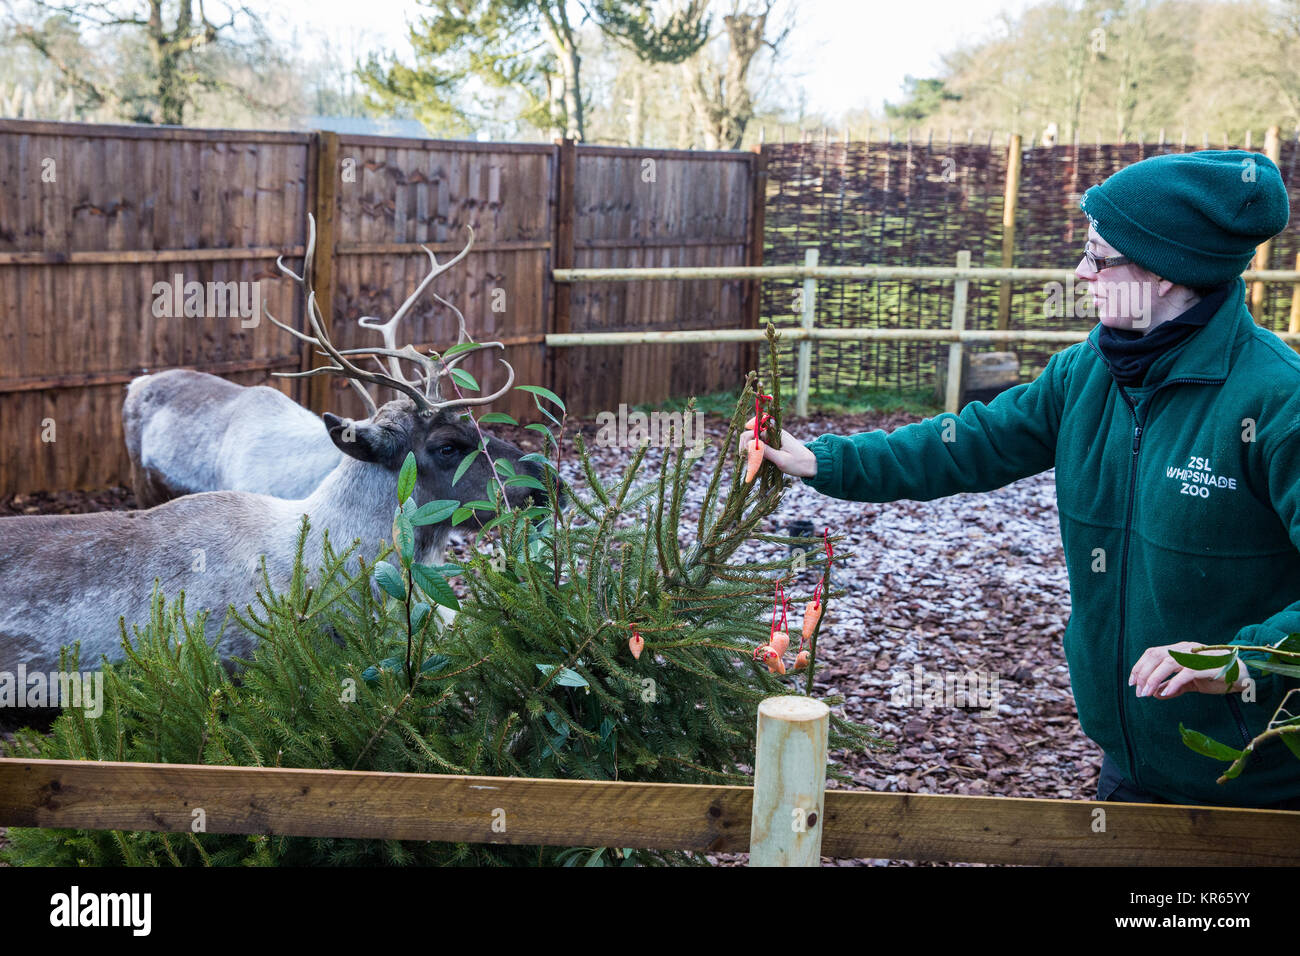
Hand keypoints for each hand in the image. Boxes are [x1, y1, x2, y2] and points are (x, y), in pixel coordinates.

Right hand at [739, 418, 817, 478]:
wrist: (812, 466)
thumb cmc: (799, 463)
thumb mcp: (781, 459)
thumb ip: (766, 452)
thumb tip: (750, 445)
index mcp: (775, 433)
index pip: (753, 431)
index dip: (745, 442)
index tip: (744, 455)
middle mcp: (773, 434)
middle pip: (751, 436)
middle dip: (746, 448)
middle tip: (747, 462)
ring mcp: (773, 440)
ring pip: (754, 443)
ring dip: (751, 453)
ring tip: (752, 466)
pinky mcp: (774, 446)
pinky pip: (760, 448)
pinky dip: (757, 456)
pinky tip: (757, 465)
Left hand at [1129, 641, 1250, 699]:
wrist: (1245, 676)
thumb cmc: (1216, 676)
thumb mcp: (1190, 682)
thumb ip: (1173, 686)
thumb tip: (1155, 694)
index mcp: (1180, 649)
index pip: (1153, 653)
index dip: (1139, 666)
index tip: (1132, 682)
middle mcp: (1186, 649)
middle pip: (1156, 655)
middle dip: (1143, 673)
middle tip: (1138, 691)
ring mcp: (1197, 656)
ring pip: (1168, 662)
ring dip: (1154, 679)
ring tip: (1147, 693)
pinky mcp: (1208, 666)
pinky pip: (1186, 673)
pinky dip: (1173, 683)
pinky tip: (1166, 693)